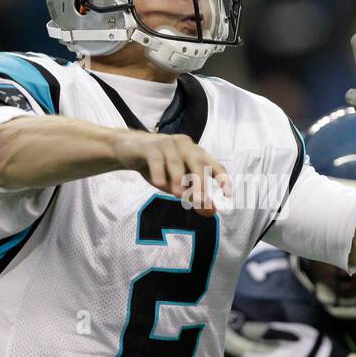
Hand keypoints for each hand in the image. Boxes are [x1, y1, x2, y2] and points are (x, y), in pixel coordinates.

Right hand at [111, 129, 231, 215]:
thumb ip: (194, 196)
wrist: (128, 149)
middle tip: (200, 202)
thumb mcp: (176, 184)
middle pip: (198, 163)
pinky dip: (159, 171)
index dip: (223, 179)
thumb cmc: (158, 166)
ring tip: (179, 194)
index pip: (215, 166)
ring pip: (177, 161)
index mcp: (197, 154)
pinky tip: (159, 183)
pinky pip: (156, 158)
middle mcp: (186, 146)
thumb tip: (212, 212)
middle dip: (200, 183)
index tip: (227, 195)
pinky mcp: (150, 146)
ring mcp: (168, 143)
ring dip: (178, 178)